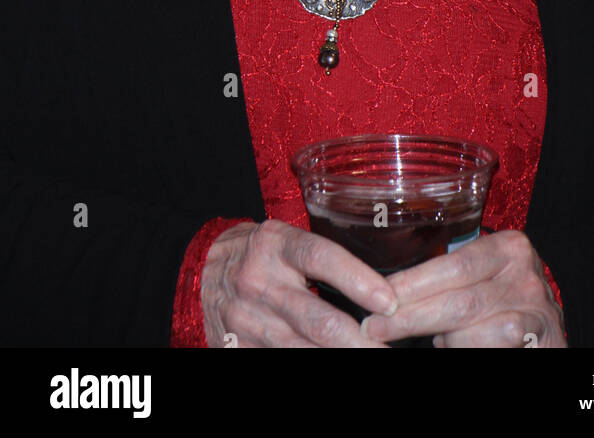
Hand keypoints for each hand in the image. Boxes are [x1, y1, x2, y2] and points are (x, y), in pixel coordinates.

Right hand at [200, 218, 397, 347]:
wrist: (197, 274)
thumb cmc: (255, 252)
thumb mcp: (282, 238)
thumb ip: (318, 256)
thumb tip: (373, 284)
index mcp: (276, 245)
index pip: (321, 258)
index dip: (357, 280)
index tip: (389, 301)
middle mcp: (261, 282)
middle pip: (318, 320)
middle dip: (359, 341)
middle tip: (388, 349)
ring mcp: (249, 320)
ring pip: (304, 350)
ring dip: (341, 357)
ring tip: (371, 355)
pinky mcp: (240, 348)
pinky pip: (283, 361)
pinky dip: (311, 363)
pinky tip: (333, 361)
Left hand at [360, 229, 566, 347]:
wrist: (544, 335)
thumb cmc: (501, 301)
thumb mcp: (480, 278)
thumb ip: (448, 278)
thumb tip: (388, 288)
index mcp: (506, 245)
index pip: (451, 264)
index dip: (410, 284)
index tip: (375, 298)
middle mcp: (525, 270)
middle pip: (458, 296)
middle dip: (410, 314)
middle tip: (375, 327)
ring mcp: (537, 304)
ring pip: (472, 323)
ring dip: (436, 333)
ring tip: (417, 338)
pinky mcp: (543, 335)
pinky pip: (496, 340)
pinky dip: (466, 346)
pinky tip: (448, 346)